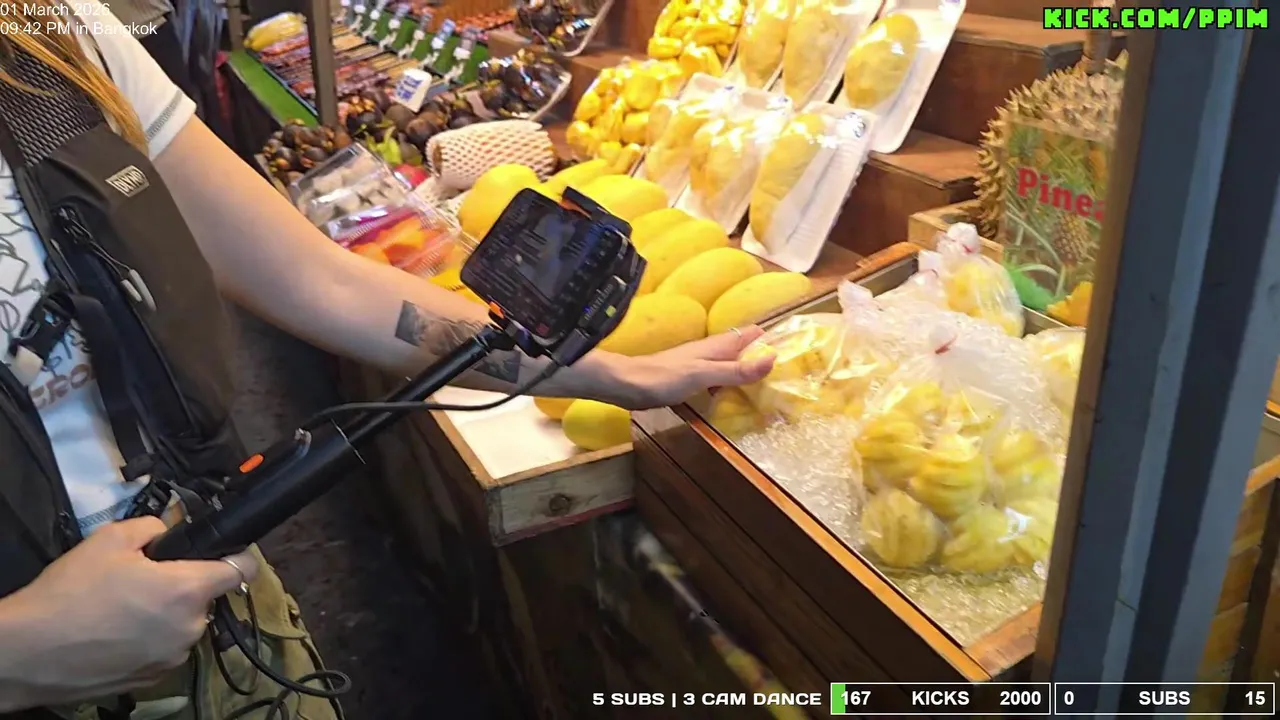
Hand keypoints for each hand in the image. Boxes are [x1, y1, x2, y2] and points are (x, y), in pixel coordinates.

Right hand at [0, 517, 257, 711]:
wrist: (29, 651)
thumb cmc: (71, 592)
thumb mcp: (110, 540)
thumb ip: (153, 527)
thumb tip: (170, 529)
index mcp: (188, 590)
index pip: (242, 569)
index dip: (237, 555)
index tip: (224, 552)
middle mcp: (191, 628)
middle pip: (205, 598)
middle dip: (183, 586)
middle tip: (144, 580)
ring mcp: (173, 658)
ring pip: (184, 625)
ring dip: (166, 615)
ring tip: (123, 609)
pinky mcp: (153, 679)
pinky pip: (164, 649)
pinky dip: (150, 640)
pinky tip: (116, 634)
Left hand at [606, 326, 775, 409]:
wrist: (627, 385)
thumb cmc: (664, 377)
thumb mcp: (705, 374)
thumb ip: (737, 369)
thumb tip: (773, 358)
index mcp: (718, 346)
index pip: (752, 334)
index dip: (772, 336)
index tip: (797, 344)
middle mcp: (712, 351)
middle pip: (744, 348)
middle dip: (764, 355)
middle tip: (790, 370)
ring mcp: (700, 364)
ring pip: (732, 363)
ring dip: (748, 370)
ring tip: (769, 385)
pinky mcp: (690, 378)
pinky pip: (719, 378)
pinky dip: (731, 384)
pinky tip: (734, 397)